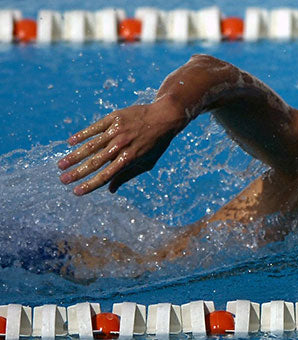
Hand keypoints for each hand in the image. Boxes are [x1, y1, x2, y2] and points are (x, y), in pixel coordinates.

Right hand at [58, 99, 186, 194]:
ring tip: (61, 165)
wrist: (164, 116)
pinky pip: (94, 127)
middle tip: (62, 180)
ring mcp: (117, 131)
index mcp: (130, 158)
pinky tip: (70, 142)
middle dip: (77, 173)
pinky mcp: (114, 118)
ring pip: (91, 145)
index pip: (106, 175)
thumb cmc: (156, 143)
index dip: (90, 185)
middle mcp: (121, 145)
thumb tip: (110, 190)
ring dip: (74, 156)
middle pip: (95, 162)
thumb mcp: (147, 162)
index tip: (76, 192)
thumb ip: (127, 175)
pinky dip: (82, 135)